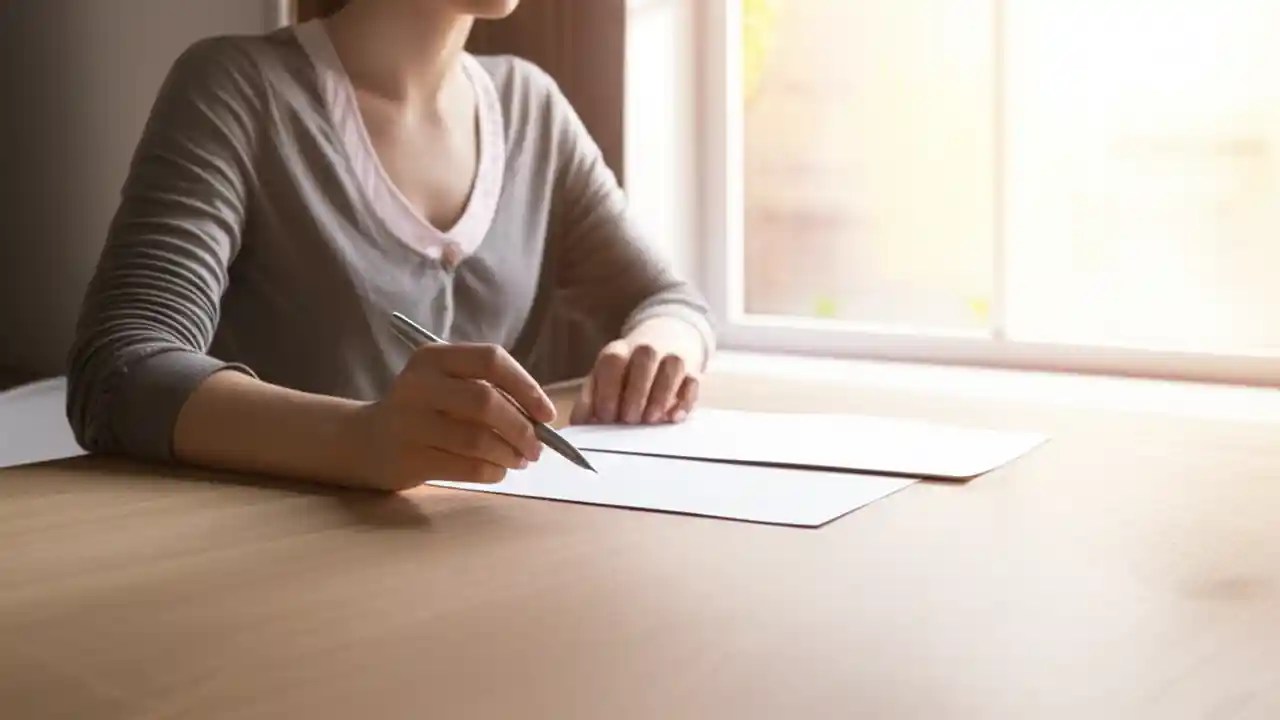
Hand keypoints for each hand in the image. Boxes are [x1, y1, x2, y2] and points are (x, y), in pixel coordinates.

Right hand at [348, 344, 555, 490]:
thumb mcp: (446, 385)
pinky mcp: (409, 458)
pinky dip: (491, 471)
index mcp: (434, 357)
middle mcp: (419, 384)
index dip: (526, 387)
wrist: (365, 441)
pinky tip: (497, 471)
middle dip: (521, 428)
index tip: (545, 414)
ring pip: (477, 439)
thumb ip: (488, 391)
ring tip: (519, 461)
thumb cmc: (423, 411)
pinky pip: (465, 467)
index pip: (491, 360)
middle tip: (537, 448)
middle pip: (486, 401)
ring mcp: (410, 422)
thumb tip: (540, 419)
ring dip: (509, 453)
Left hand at [572, 319, 703, 425]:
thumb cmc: (627, 371)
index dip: (608, 390)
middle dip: (635, 394)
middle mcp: (646, 349)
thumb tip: (578, 424)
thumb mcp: (603, 379)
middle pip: (644, 361)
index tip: (606, 416)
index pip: (613, 362)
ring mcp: (673, 357)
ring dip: (660, 396)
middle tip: (628, 420)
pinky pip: (692, 383)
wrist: (665, 341)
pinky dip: (684, 401)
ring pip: (671, 367)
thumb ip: (590, 399)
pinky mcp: (693, 371)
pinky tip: (673, 417)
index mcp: (618, 351)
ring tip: (650, 419)